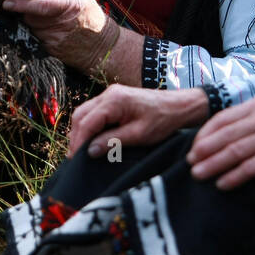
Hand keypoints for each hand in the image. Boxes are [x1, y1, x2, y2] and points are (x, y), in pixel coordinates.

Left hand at [2, 0, 110, 69]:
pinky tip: (51, 32)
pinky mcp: (52, 51)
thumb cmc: (91, 18)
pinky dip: (38, 33)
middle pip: (30, 17)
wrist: (103, 48)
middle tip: (37, 8)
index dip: (22, 3)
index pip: (41, 5)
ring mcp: (56, 40)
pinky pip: (36, 39)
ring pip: (32, 28)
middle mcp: (62, 24)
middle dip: (28, 11)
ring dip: (33, 23)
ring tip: (49, 21)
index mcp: (71, 6)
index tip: (7, 2)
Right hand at [68, 85, 208, 158]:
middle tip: (75, 159)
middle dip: (76, 137)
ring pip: (85, 112)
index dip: (78, 142)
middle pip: (81, 115)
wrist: (181, 106)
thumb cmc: (163, 120)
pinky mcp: (115, 98)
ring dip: (81, 131)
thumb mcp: (139, 135)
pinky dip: (90, 125)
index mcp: (114, 101)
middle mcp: (109, 94)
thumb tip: (89, 151)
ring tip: (81, 152)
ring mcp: (111, 94)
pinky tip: (92, 140)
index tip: (74, 160)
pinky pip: (95, 111)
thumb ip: (113, 141)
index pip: (86, 122)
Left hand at [185, 97, 254, 191]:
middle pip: (227, 135)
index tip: (192, 149)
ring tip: (198, 174)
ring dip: (214, 164)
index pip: (223, 118)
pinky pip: (251, 167)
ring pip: (235, 151)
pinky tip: (222, 184)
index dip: (204, 134)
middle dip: (205, 150)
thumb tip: (203, 142)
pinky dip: (234, 176)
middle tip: (190, 163)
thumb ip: (240, 126)